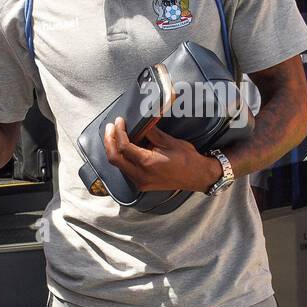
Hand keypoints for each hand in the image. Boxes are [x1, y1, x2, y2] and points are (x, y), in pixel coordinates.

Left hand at [103, 118, 221, 193]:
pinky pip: (125, 170)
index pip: (124, 147)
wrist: (197, 176)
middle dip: (109, 141)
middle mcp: (141, 175)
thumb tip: (140, 123)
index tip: (119, 121)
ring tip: (114, 135)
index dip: (119, 132)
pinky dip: (122, 158)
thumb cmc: (187, 159)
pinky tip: (124, 148)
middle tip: (110, 128)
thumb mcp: (169, 142)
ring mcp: (140, 182)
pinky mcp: (142, 184)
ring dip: (114, 149)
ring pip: (118, 166)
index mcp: (148, 163)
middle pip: (114, 158)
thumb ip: (151, 133)